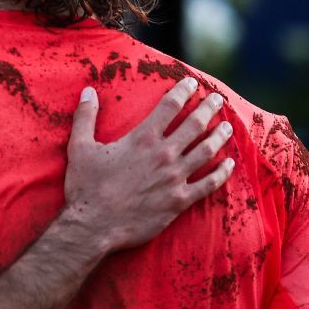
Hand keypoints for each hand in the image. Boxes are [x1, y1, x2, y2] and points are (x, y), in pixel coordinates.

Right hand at [62, 77, 235, 251]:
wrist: (93, 225)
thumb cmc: (85, 186)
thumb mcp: (79, 147)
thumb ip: (85, 116)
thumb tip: (88, 91)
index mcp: (142, 138)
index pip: (170, 106)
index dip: (183, 91)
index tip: (192, 83)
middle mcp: (163, 154)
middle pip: (195, 124)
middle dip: (209, 108)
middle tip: (217, 100)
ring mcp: (174, 178)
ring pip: (206, 150)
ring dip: (219, 136)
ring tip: (227, 127)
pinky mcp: (179, 200)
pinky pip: (208, 184)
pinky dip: (221, 173)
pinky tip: (229, 164)